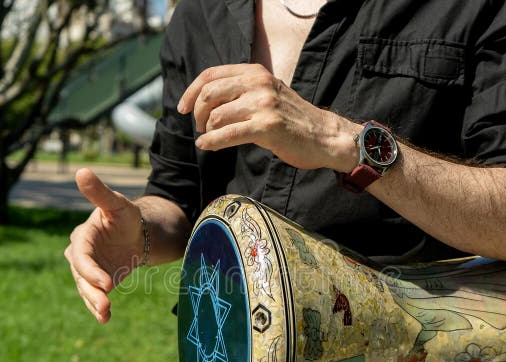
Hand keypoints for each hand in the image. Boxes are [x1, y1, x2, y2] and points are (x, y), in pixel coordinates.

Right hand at [64, 168, 143, 322]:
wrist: (137, 233)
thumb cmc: (125, 216)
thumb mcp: (117, 204)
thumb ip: (100, 193)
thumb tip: (82, 172)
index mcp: (82, 237)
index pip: (81, 256)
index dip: (91, 270)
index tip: (107, 283)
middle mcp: (80, 256)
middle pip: (81, 276)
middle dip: (92, 291)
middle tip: (106, 304)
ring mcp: (88, 271)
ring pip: (86, 289)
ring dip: (94, 302)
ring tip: (105, 314)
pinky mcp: (98, 282)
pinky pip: (94, 296)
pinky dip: (98, 308)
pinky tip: (105, 319)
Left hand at [178, 63, 357, 171]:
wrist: (324, 136)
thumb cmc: (292, 119)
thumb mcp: (267, 94)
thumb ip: (241, 91)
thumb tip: (205, 102)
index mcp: (255, 72)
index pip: (211, 74)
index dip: (191, 91)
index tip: (182, 107)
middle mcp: (258, 83)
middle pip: (209, 93)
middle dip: (198, 113)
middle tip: (200, 126)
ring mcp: (263, 104)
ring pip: (217, 115)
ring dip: (206, 130)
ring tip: (208, 137)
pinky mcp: (267, 127)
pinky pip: (228, 134)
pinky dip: (212, 141)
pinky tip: (206, 145)